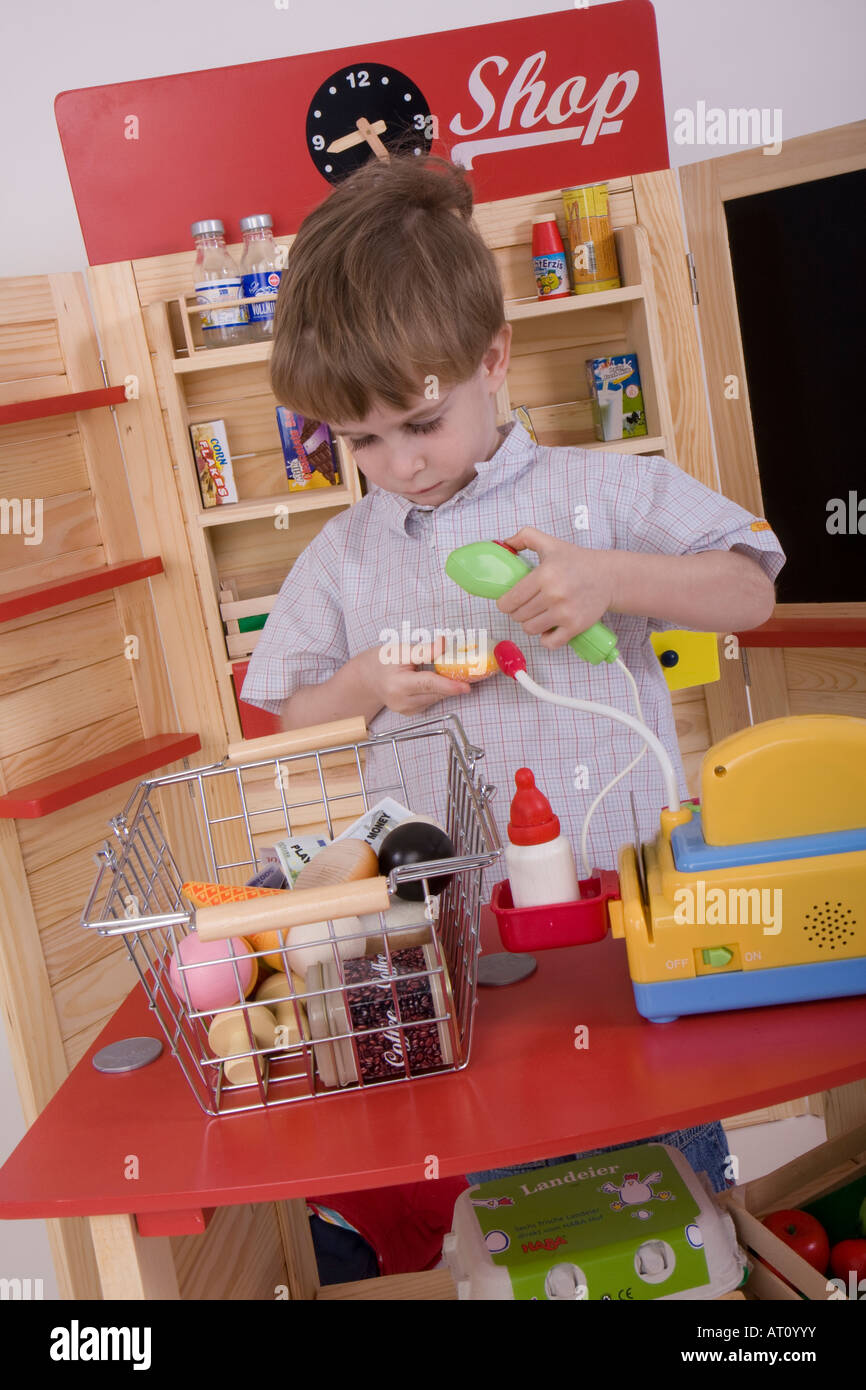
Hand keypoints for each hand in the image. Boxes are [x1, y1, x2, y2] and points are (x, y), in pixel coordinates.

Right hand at [355, 636, 471, 716]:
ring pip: (436, 698)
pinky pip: (431, 701)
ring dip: (445, 686)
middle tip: (467, 671)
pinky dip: (437, 691)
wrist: (368, 679)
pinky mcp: (411, 713)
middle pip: (435, 692)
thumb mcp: (402, 650)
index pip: (427, 684)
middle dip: (452, 682)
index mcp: (397, 684)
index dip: (448, 685)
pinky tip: (434, 681)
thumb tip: (444, 644)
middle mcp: (401, 701)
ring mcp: (406, 710)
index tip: (465, 686)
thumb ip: (425, 650)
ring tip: (448, 672)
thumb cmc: (383, 661)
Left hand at [497, 527, 617, 649]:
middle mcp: (554, 595)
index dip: (505, 603)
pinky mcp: (575, 626)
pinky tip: (549, 629)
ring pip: (530, 629)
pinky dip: (546, 639)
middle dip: (518, 612)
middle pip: (518, 616)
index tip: (509, 601)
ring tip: (537, 615)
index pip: (510, 600)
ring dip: (530, 624)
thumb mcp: (551, 544)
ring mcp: (565, 613)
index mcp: (544, 574)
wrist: (609, 577)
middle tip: (526, 605)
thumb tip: (505, 543)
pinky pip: (549, 643)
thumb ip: (525, 537)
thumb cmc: (578, 561)